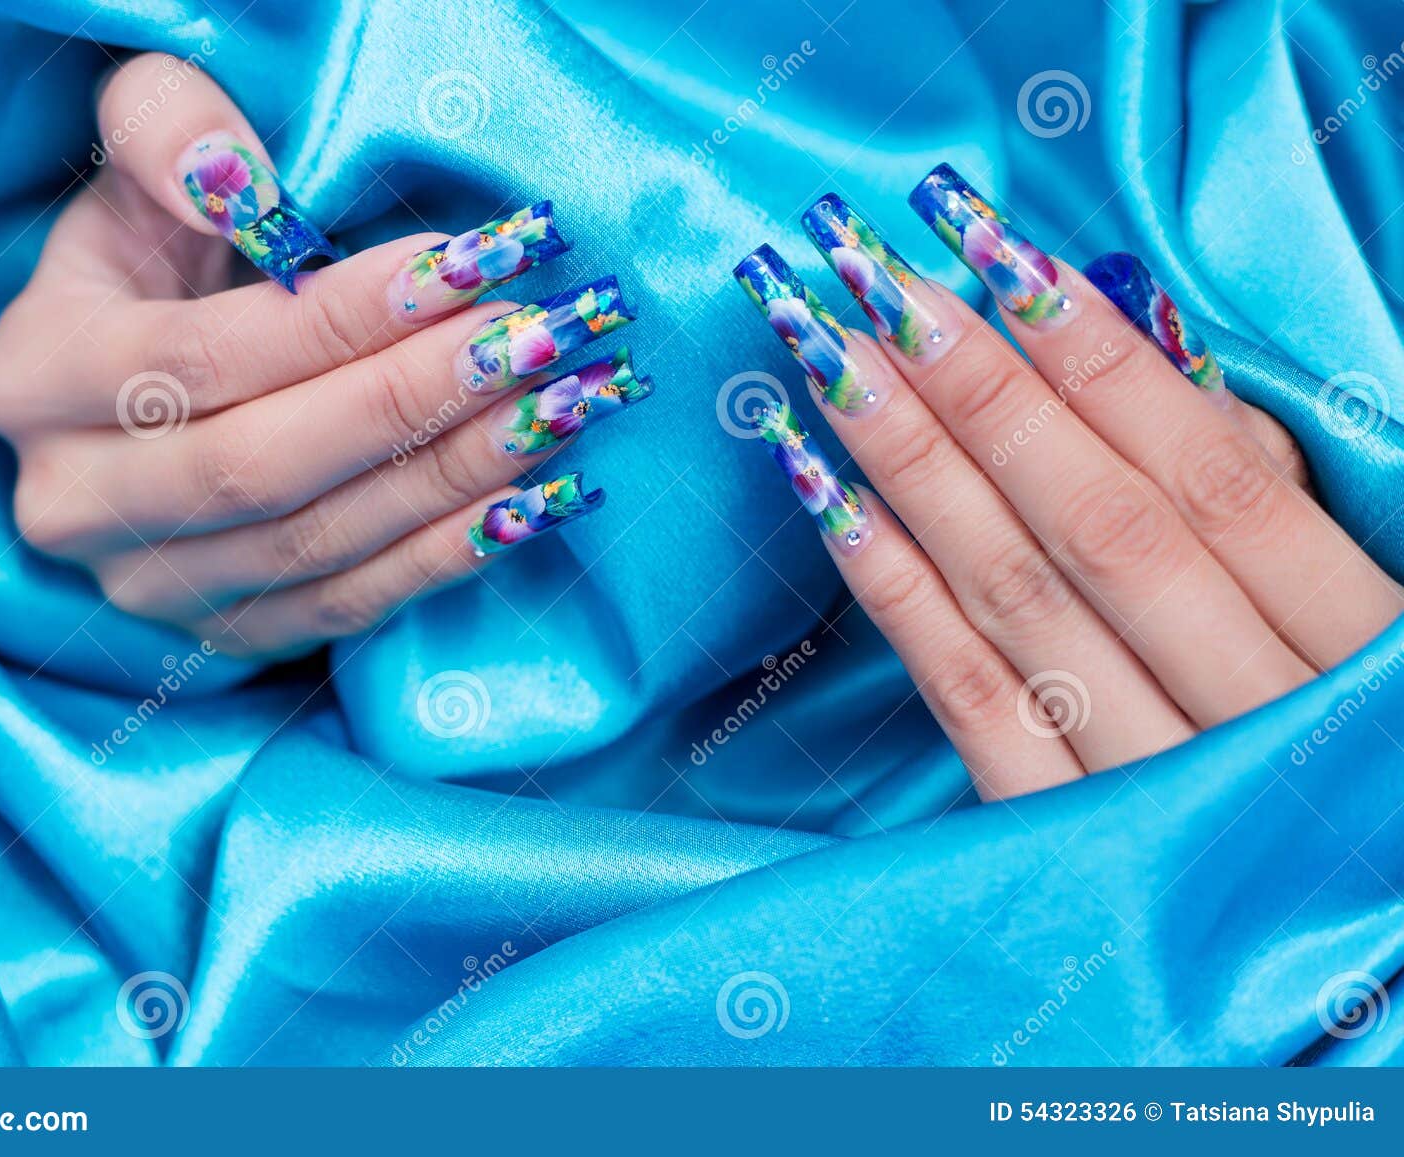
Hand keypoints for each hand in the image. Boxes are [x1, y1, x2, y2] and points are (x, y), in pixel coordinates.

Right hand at [0, 54, 643, 658]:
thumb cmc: (152, 268)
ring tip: (564, 404)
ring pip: (318, 543)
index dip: (338, 320)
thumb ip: (166, 136)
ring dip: (454, 474)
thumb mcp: (136, 179)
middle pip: (263, 464)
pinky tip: (538, 499)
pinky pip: (350, 606)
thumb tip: (235, 178)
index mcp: (35, 381)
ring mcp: (150, 587)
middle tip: (535, 340)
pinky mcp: (229, 634)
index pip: (200, 359)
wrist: (139, 395)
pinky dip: (449, 555)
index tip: (464, 268)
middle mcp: (75, 504)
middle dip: (413, 399)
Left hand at [734, 168, 1403, 800]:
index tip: (991, 248)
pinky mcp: (1067, 851)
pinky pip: (972, 709)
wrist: (1368, 984)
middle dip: (972, 389)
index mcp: (1363, 653)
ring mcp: (1155, 795)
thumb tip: (1148, 363)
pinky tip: (832, 505)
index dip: (1095, 360)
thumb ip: (1279, 505)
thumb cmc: (1365, 753)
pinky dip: (898, 601)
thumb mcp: (1386, 628)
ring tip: (826, 363)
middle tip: (866, 276)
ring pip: (1019, 605)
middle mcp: (1258, 723)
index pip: (1210, 480)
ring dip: (912, 471)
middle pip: (1094, 525)